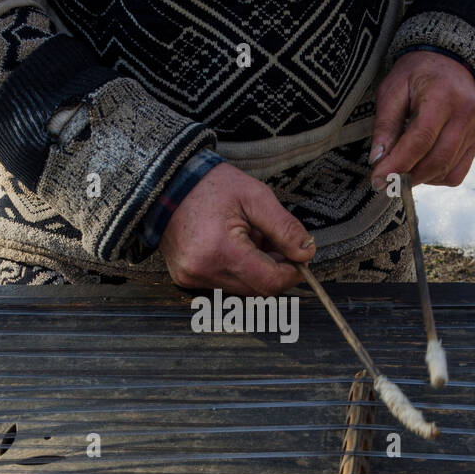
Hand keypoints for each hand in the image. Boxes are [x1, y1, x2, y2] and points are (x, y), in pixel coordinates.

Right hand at [159, 162, 314, 294]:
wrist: (167, 183)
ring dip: (255, 270)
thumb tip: (307, 253)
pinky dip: (236, 270)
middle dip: (273, 269)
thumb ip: (284, 228)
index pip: (269, 282)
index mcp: (220, 250)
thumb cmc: (211, 186)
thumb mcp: (255, 196)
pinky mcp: (185, 279)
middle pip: (257, 289)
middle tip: (273, 241)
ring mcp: (191, 278)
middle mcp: (202, 271)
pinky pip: (223, 284)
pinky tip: (232, 246)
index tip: (300, 258)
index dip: (291, 274)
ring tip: (249, 238)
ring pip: (242, 289)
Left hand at [369, 50, 474, 189]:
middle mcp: (465, 115)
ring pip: (446, 171)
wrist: (450, 62)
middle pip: (436, 161)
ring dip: (420, 178)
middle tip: (385, 180)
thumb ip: (385, 125)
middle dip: (407, 176)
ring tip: (402, 167)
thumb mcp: (393, 90)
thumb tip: (378, 160)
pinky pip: (456, 174)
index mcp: (443, 96)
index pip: (420, 140)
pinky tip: (421, 165)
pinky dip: (435, 177)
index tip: (378, 179)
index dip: (398, 164)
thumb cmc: (416, 75)